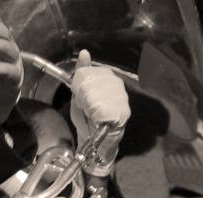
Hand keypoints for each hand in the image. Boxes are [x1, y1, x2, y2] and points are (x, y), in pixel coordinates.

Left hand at [70, 50, 129, 176]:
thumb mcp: (79, 92)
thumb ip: (81, 73)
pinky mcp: (123, 112)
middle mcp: (117, 84)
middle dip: (83, 99)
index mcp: (107, 76)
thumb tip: (84, 52)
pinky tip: (97, 120)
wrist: (94, 139)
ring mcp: (122, 98)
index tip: (80, 98)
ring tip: (92, 114)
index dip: (79, 88)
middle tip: (86, 108)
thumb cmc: (87, 115)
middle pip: (90, 85)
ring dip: (89, 109)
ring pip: (96, 98)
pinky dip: (96, 117)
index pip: (86, 74)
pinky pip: (103, 110)